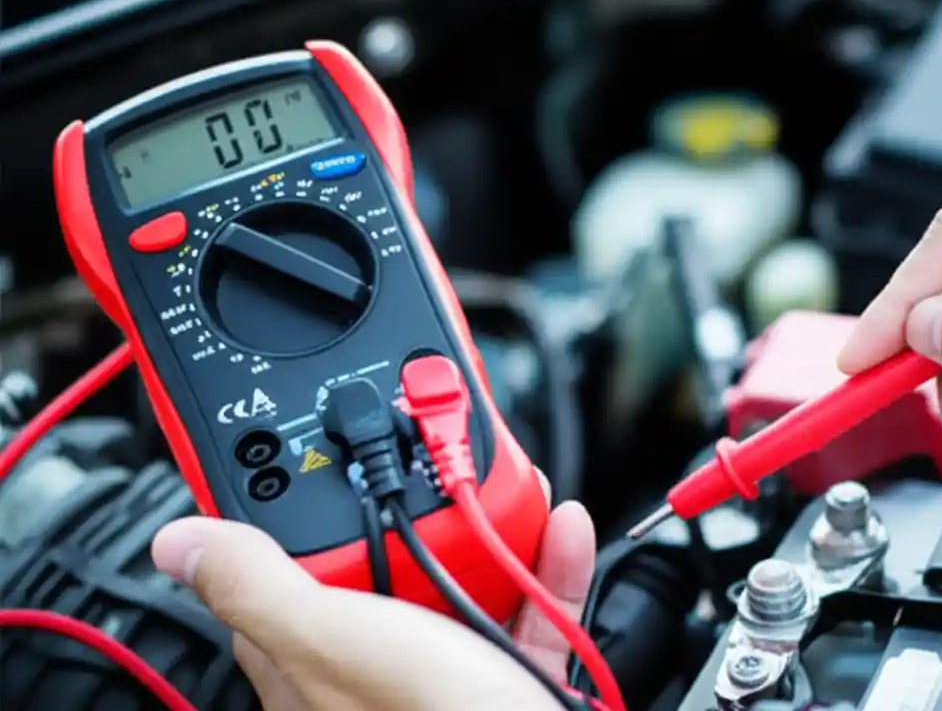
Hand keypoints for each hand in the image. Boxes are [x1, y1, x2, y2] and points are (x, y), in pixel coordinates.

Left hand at [150, 502, 594, 710]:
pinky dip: (544, 569)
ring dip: (492, 531)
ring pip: (461, 585)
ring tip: (506, 485)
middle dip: (420, 513)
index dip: (300, 518)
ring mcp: (442, 680)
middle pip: (385, 568)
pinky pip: (525, 612)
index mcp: (311, 665)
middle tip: (441, 464)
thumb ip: (261, 585)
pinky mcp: (506, 684)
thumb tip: (178, 542)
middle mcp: (372, 675)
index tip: (326, 460)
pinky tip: (560, 531)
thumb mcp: (336, 640)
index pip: (282, 579)